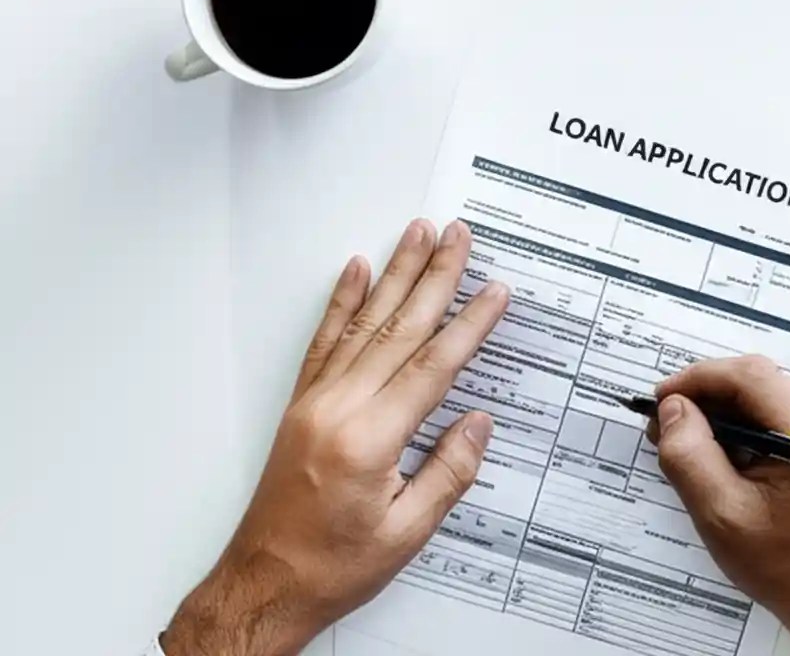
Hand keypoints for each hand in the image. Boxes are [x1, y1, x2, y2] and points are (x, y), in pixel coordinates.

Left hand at [162, 220, 509, 655]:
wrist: (264, 583)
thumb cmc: (329, 566)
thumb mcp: (407, 532)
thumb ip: (448, 472)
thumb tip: (477, 424)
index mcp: (369, 440)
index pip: (432, 367)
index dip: (468, 325)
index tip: (493, 293)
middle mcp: (337, 409)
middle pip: (399, 328)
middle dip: (435, 277)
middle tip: (457, 237)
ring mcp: (315, 402)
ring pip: (364, 323)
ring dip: (394, 274)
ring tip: (416, 236)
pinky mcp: (301, 406)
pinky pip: (325, 341)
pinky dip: (342, 302)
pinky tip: (355, 272)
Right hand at [651, 356, 789, 655]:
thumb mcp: (723, 516)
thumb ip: (690, 455)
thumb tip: (674, 408)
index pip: (750, 376)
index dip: (698, 379)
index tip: (663, 400)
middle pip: (760, 382)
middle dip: (710, 399)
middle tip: (669, 428)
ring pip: (771, 395)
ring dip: (730, 414)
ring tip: (697, 448)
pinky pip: (786, 412)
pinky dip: (753, 425)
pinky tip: (731, 458)